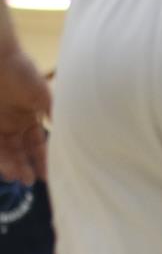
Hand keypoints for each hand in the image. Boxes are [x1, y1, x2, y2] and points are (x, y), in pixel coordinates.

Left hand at [0, 38, 48, 182]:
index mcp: (30, 116)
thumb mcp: (42, 95)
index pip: (36, 143)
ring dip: (11, 165)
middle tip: (29, 181)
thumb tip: (65, 134)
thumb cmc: (21, 72)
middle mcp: (13, 122)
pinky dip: (0, 158)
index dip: (43, 159)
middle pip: (19, 150)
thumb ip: (52, 115)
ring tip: (18, 177)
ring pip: (4, 150)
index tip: (48, 175)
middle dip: (24, 166)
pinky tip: (6, 167)